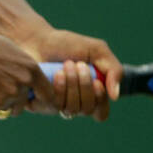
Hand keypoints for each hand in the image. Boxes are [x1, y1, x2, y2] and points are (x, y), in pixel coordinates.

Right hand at [0, 26, 56, 118]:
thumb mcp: (10, 51)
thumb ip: (20, 70)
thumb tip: (24, 86)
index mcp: (31, 69)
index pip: (47, 95)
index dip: (38, 99)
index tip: (30, 100)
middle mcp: (23, 85)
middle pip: (20, 105)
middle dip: (7, 102)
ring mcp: (9, 97)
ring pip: (2, 109)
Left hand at [7, 24, 123, 121]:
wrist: (37, 39)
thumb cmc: (67, 44)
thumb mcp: (97, 51)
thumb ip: (114, 70)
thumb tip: (115, 96)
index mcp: (90, 94)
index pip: (101, 113)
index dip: (101, 101)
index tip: (97, 82)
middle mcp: (74, 103)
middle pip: (87, 110)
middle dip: (84, 86)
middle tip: (77, 64)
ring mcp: (57, 105)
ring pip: (71, 109)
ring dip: (71, 84)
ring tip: (66, 65)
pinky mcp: (40, 104)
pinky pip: (54, 106)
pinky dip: (58, 88)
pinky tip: (55, 73)